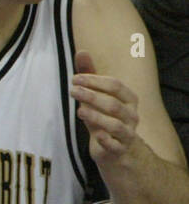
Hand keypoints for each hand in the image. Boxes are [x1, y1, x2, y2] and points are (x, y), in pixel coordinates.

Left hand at [71, 49, 138, 164]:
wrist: (117, 151)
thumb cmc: (105, 118)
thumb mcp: (96, 97)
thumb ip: (90, 76)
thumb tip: (82, 51)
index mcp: (128, 99)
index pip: (115, 85)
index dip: (95, 81)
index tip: (75, 78)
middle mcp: (131, 115)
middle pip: (113, 104)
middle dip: (92, 96)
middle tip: (72, 91)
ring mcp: (127, 133)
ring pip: (115, 124)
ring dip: (96, 116)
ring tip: (79, 110)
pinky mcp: (119, 150)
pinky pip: (115, 145)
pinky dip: (106, 139)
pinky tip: (96, 135)